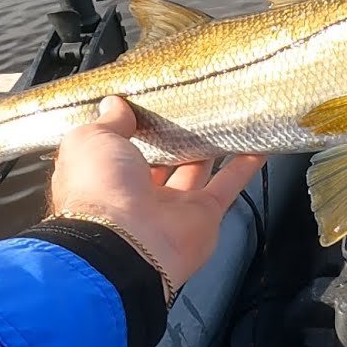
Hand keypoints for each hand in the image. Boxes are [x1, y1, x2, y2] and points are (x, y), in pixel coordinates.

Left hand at [48, 95, 265, 291]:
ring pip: (197, 171)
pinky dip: (244, 168)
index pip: (121, 148)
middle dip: (174, 137)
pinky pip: (227, 187)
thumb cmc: (99, 192)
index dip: (133, 127)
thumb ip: (108, 122)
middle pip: (163, 160)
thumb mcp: (90, 141)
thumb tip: (115, 105)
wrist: (125, 244)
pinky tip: (256, 148)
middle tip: (191, 108)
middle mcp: (138, 194)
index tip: (147, 103)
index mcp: (106, 177)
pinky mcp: (203, 216)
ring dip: (211, 149)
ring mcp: (173, 208)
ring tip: (225, 121)